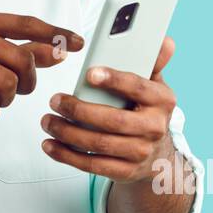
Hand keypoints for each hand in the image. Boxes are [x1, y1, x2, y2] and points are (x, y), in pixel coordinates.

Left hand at [40, 35, 178, 182]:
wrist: (158, 154)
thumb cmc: (148, 111)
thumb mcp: (154, 84)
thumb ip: (152, 62)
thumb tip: (165, 41)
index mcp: (162, 101)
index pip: (138, 88)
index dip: (114, 80)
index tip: (90, 74)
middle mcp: (154, 128)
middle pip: (114, 121)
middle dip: (80, 111)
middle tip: (55, 101)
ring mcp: (140, 153)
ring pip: (99, 144)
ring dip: (68, 133)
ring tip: (48, 121)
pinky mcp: (124, 172)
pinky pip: (92, 166)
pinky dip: (67, 156)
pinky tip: (50, 145)